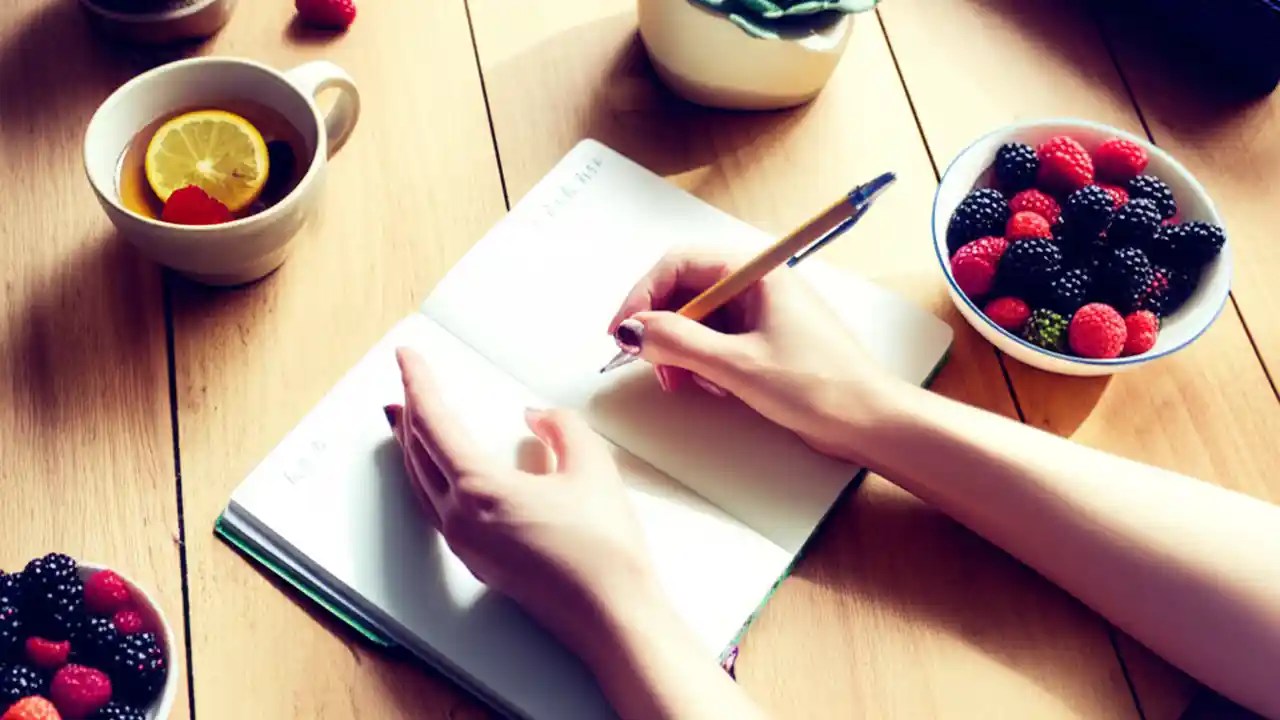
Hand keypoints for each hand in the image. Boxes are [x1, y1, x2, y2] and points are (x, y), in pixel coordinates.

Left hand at [387, 347, 663, 664]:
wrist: (612, 616)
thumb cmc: (603, 551)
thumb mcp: (591, 466)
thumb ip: (560, 427)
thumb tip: (536, 417)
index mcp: (480, 491)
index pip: (433, 424)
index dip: (418, 383)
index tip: (408, 356)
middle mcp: (461, 520)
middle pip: (418, 454)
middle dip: (409, 412)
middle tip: (405, 382)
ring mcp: (467, 545)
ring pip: (422, 484)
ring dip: (413, 447)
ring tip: (408, 422)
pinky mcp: (480, 561)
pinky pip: (438, 507)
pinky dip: (430, 476)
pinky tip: (445, 472)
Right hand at [608, 248, 899, 462]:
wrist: (869, 421)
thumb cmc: (819, 386)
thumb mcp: (737, 365)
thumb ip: (678, 343)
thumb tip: (632, 330)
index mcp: (756, 272)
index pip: (679, 264)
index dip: (643, 296)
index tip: (623, 331)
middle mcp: (757, 285)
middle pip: (685, 292)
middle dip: (662, 329)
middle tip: (650, 364)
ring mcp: (761, 313)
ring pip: (697, 320)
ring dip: (681, 351)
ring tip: (685, 382)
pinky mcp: (764, 341)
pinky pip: (716, 341)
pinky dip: (703, 363)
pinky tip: (713, 386)